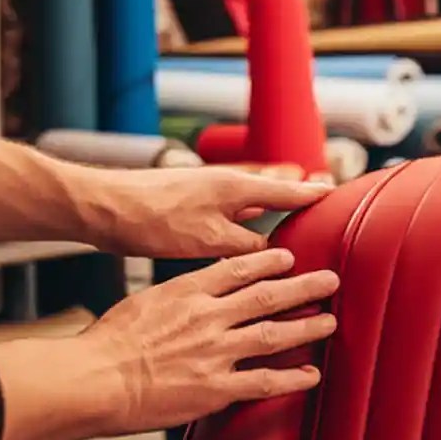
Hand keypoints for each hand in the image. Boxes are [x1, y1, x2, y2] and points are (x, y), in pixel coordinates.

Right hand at [79, 247, 337, 433]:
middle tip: (330, 280)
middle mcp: (207, 318)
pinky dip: (292, 378)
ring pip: (273, 335)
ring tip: (329, 322)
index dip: (269, 261)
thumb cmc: (107, 345)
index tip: (289, 257)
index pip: (238, 268)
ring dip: (306, 327)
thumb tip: (194, 295)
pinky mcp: (216, 388)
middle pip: (267, 295)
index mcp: (187, 292)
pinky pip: (264, 381)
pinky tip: (311, 375)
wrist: (94, 379)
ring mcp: (215, 352)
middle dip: (303, 287)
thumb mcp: (143, 303)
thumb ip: (176, 297)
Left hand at [81, 166, 332, 258]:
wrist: (102, 207)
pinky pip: (230, 207)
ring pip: (249, 198)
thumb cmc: (152, 220)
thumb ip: (246, 246)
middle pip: (272, 188)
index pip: (287, 190)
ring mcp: (205, 191)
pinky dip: (245, 215)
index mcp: (236, 187)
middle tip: (323, 195)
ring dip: (271, 204)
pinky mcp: (187, 202)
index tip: (339, 194)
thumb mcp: (207, 241)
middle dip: (297, 193)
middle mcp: (224, 183)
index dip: (313, 195)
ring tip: (291, 210)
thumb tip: (276, 255)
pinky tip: (241, 228)